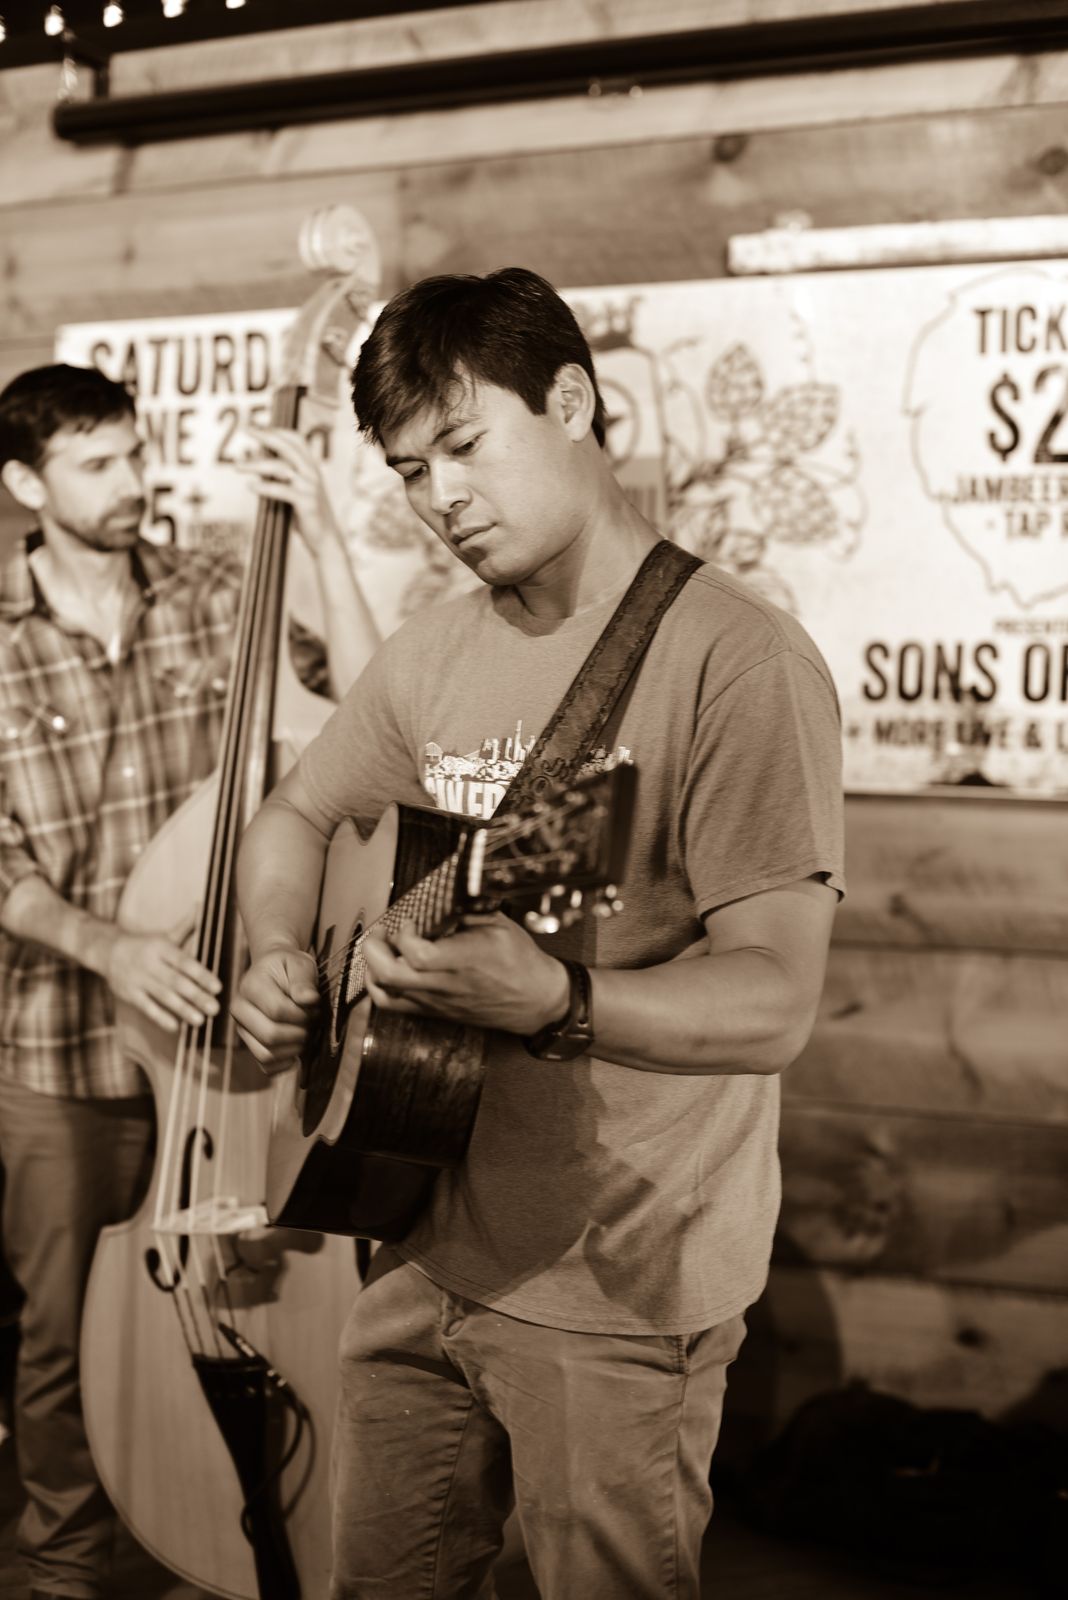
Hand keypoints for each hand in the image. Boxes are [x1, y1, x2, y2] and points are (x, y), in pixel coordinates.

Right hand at [105, 931, 221, 1033]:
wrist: (106, 950)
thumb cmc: (144, 944)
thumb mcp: (164, 935)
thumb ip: (186, 925)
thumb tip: (203, 906)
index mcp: (161, 948)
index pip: (184, 962)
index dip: (201, 975)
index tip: (217, 987)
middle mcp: (150, 963)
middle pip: (176, 982)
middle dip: (196, 996)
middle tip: (215, 1008)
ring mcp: (138, 980)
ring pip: (163, 996)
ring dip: (182, 1009)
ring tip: (200, 1020)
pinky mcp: (129, 994)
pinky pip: (146, 1007)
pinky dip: (160, 1017)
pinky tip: (175, 1026)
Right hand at [230, 947, 321, 1073]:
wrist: (275, 972)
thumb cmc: (289, 968)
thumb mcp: (300, 965)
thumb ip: (304, 981)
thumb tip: (308, 999)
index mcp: (250, 986)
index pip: (277, 1011)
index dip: (301, 1014)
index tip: (313, 1007)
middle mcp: (240, 1010)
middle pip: (270, 1035)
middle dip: (299, 1033)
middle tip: (311, 1022)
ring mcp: (242, 1029)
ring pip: (266, 1054)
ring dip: (294, 1049)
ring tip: (305, 1033)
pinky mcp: (249, 1044)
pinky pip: (266, 1066)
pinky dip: (285, 1064)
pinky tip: (298, 1051)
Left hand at [233, 426, 342, 556]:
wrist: (325, 539)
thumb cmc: (306, 515)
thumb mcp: (294, 491)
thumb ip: (279, 477)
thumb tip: (254, 464)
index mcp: (312, 466)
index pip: (296, 439)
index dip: (277, 431)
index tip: (257, 428)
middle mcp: (313, 472)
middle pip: (287, 446)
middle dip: (265, 436)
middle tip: (245, 429)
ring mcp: (310, 486)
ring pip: (279, 468)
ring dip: (255, 465)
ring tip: (237, 467)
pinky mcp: (306, 502)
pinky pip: (281, 490)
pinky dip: (263, 487)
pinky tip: (250, 486)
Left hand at [362, 913, 569, 1036]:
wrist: (534, 1000)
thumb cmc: (519, 962)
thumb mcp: (499, 924)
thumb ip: (464, 911)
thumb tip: (438, 895)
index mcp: (466, 960)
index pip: (418, 955)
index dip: (404, 934)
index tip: (411, 920)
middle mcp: (446, 984)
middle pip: (391, 975)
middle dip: (375, 948)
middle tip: (383, 931)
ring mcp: (436, 1001)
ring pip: (385, 991)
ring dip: (374, 965)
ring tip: (383, 947)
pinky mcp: (433, 1011)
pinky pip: (392, 1004)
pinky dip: (378, 986)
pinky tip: (384, 968)